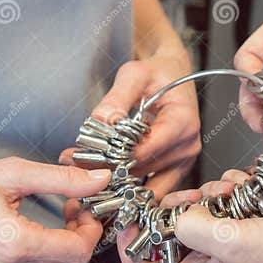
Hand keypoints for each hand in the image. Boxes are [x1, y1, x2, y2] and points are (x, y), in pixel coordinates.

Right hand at [0, 158, 110, 262]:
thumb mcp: (13, 174)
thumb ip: (62, 180)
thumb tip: (100, 179)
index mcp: (14, 242)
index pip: (78, 251)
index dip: (91, 229)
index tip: (84, 211)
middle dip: (78, 240)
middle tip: (70, 215)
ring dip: (64, 261)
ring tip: (52, 235)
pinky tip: (38, 257)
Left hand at [60, 49, 200, 199]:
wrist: (176, 76)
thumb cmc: (158, 73)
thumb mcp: (134, 74)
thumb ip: (115, 99)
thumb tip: (100, 123)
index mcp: (181, 122)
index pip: (142, 151)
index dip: (112, 158)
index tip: (83, 157)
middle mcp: (187, 146)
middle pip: (141, 171)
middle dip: (108, 172)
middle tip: (75, 169)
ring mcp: (184, 162)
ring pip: (145, 187)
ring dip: (116, 185)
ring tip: (87, 178)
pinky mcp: (176, 170)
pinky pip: (152, 189)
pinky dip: (129, 189)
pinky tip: (107, 184)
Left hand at [117, 177, 262, 262]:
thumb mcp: (233, 241)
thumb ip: (194, 228)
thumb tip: (175, 215)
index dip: (129, 248)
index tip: (130, 219)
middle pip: (166, 236)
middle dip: (174, 210)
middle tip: (189, 196)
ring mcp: (222, 249)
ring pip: (194, 216)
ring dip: (206, 196)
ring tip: (226, 190)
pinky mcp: (239, 232)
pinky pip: (220, 208)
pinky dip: (228, 192)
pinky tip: (243, 187)